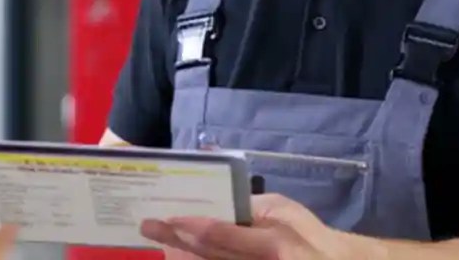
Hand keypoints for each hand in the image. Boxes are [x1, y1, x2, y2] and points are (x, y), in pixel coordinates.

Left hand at [140, 194, 348, 259]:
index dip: (192, 228)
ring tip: (161, 246)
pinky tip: (182, 257)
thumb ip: (252, 209)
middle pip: (209, 256)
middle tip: (149, 228)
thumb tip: (218, 204)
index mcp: (272, 243)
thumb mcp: (284, 211)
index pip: (223, 235)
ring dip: (183, 259)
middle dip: (176, 242)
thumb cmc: (309, 235)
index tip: (168, 218)